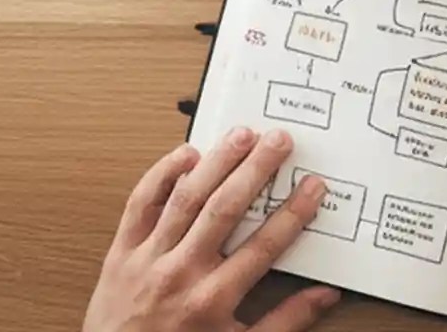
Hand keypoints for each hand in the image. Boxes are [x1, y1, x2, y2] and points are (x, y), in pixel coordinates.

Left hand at [83, 127, 340, 331]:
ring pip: (186, 198)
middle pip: (225, 209)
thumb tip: (325, 296)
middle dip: (256, 170)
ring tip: (241, 134)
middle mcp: (180, 273)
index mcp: (212, 300)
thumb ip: (285, 322)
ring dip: (216, 162)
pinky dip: (161, 176)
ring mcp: (147, 259)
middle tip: (279, 140)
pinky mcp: (121, 252)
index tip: (313, 187)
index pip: (263, 246)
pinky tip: (184, 154)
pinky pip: (140, 205)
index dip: (293, 213)